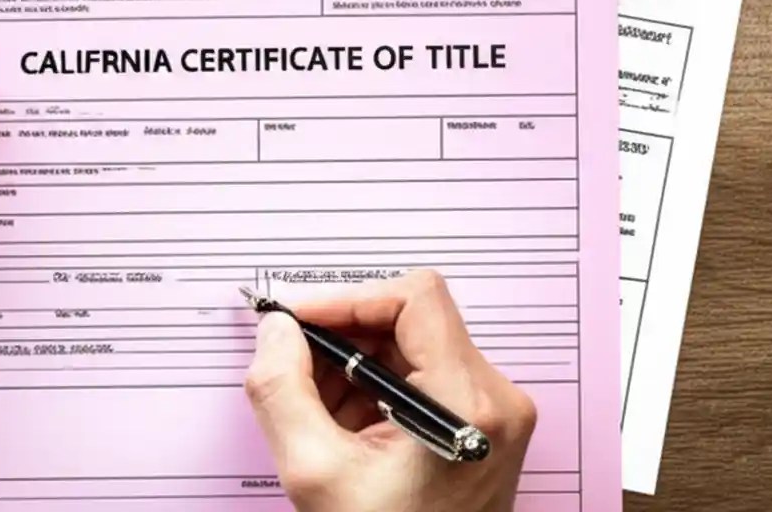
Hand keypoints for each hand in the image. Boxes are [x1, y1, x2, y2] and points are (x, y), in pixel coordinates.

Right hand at [244, 270, 536, 511]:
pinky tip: (344, 429)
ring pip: (411, 348)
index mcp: (467, 402)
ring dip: (353, 369)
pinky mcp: (481, 425)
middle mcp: (494, 399)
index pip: (415, 298)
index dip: (347, 299)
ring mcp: (493, 413)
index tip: (298, 319)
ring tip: (317, 414)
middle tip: (292, 368)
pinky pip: (421, 378)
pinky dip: (373, 391)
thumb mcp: (315, 472)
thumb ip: (283, 390)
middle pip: (409, 321)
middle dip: (342, 341)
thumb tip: (277, 331)